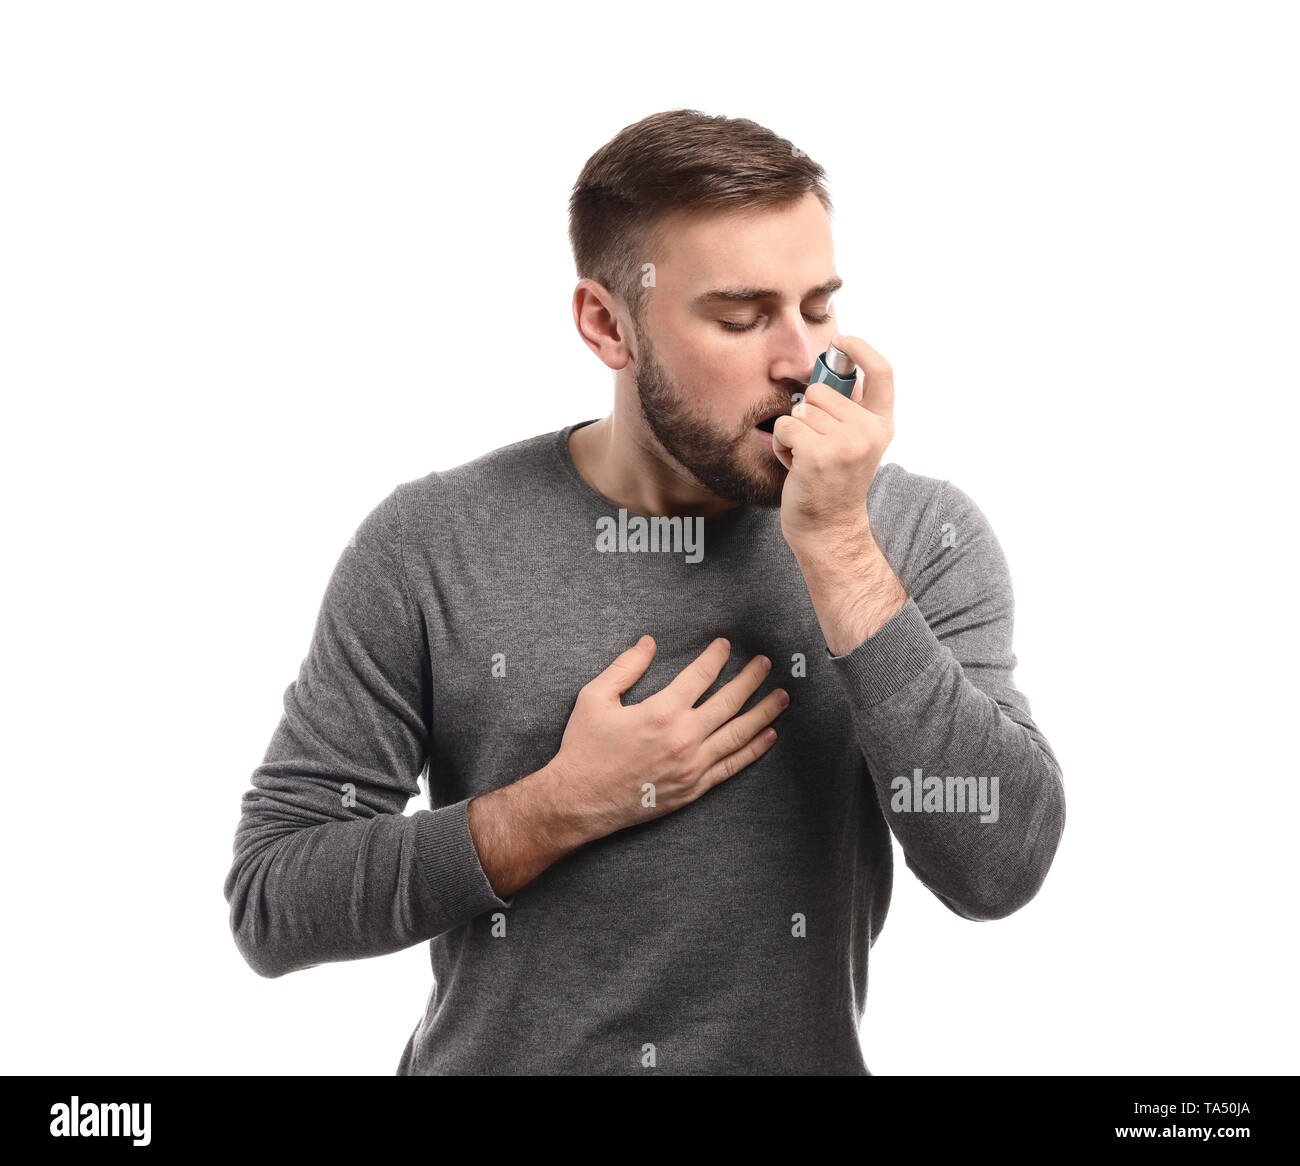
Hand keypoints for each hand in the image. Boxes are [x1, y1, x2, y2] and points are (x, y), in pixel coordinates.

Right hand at [544, 635, 787, 841]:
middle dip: (751, 679)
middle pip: (729, 702)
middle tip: (766, 663)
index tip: (726, 646)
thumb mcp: (595, 698)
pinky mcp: (694, 788)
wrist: (579, 801)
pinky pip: (732, 766)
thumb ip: (625, 667)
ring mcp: (692, 766)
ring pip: (738, 734)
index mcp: (660, 711)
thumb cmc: (584, 748)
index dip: (716, 657)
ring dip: (763, 712)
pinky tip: (769, 736)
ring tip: (782, 697)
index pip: (700, 676)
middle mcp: (683, 737)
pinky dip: (754, 750)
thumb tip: (649, 643)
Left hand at [771, 333, 894, 553]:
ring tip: (806, 458)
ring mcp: (845, 443)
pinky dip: (781, 444)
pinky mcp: (818, 454)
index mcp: (881, 425)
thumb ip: (850, 409)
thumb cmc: (833, 483)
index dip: (861, 349)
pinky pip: (786, 426)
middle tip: (816, 446)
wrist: (828, 528)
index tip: (841, 341)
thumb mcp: (855, 442)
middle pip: (821, 391)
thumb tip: (833, 365)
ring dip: (794, 433)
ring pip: (800, 410)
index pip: (883, 372)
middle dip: (808, 414)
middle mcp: (868, 432)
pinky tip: (794, 465)